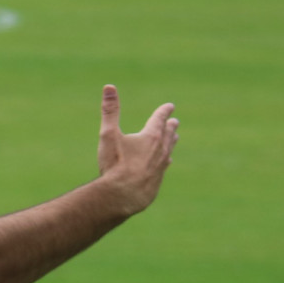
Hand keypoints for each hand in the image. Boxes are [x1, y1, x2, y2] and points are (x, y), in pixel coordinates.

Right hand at [94, 84, 177, 216]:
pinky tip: (167, 163)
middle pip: (168, 134)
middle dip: (170, 127)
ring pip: (169, 150)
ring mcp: (161, 166)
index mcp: (150, 136)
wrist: (124, 196)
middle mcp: (160, 150)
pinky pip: (165, 166)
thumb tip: (109, 86)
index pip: (160, 119)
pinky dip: (166, 160)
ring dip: (172, 142)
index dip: (164, 111)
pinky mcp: (158, 180)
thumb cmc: (115, 164)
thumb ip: (110, 110)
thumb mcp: (109, 134)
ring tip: (175, 138)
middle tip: (175, 122)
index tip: (170, 106)